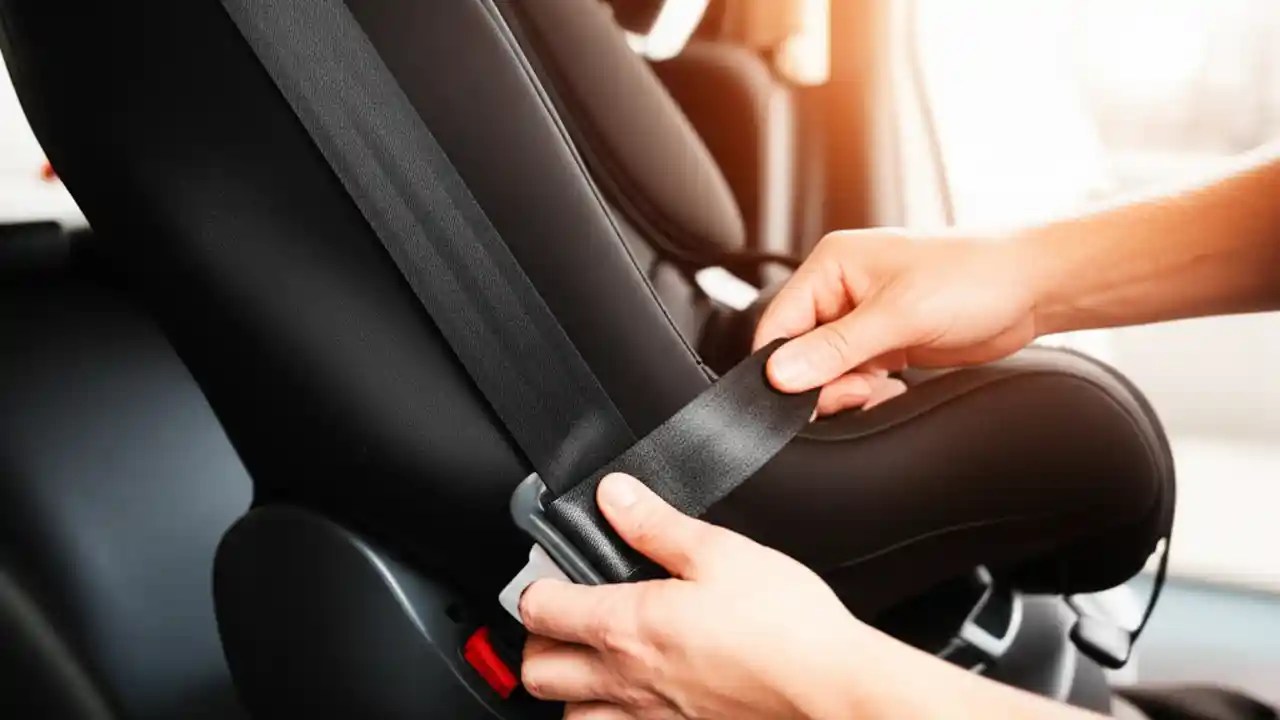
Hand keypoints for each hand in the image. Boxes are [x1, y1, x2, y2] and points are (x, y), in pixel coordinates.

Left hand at [519, 473, 878, 719]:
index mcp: (627, 626)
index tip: (550, 571)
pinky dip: (609, 719)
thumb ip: (656, 525)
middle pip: (538, 672)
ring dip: (569, 691)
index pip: (539, 610)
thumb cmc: (785, 625)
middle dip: (538, 641)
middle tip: (561, 616)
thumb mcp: (720, 552)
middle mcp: (627, 680)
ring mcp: (651, 717)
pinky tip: (634, 697)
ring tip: (591, 661)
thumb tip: (614, 496)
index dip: (535, 585)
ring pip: (570, 717)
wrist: (830, 689)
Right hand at [753, 230, 1036, 414]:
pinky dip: (866, 393)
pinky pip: (854, 378)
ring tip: (879, 387)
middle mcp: (842, 290)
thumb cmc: (976, 276)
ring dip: (847, 390)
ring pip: (826, 371)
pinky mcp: (885, 343)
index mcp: (832, 265)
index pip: (779, 323)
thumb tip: (781, 372)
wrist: (1032, 289)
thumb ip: (836, 347)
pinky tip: (889, 388)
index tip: (799, 395)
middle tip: (855, 391)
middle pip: (799, 353)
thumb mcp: (899, 314)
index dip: (782, 364)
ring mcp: (863, 319)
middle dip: (821, 382)